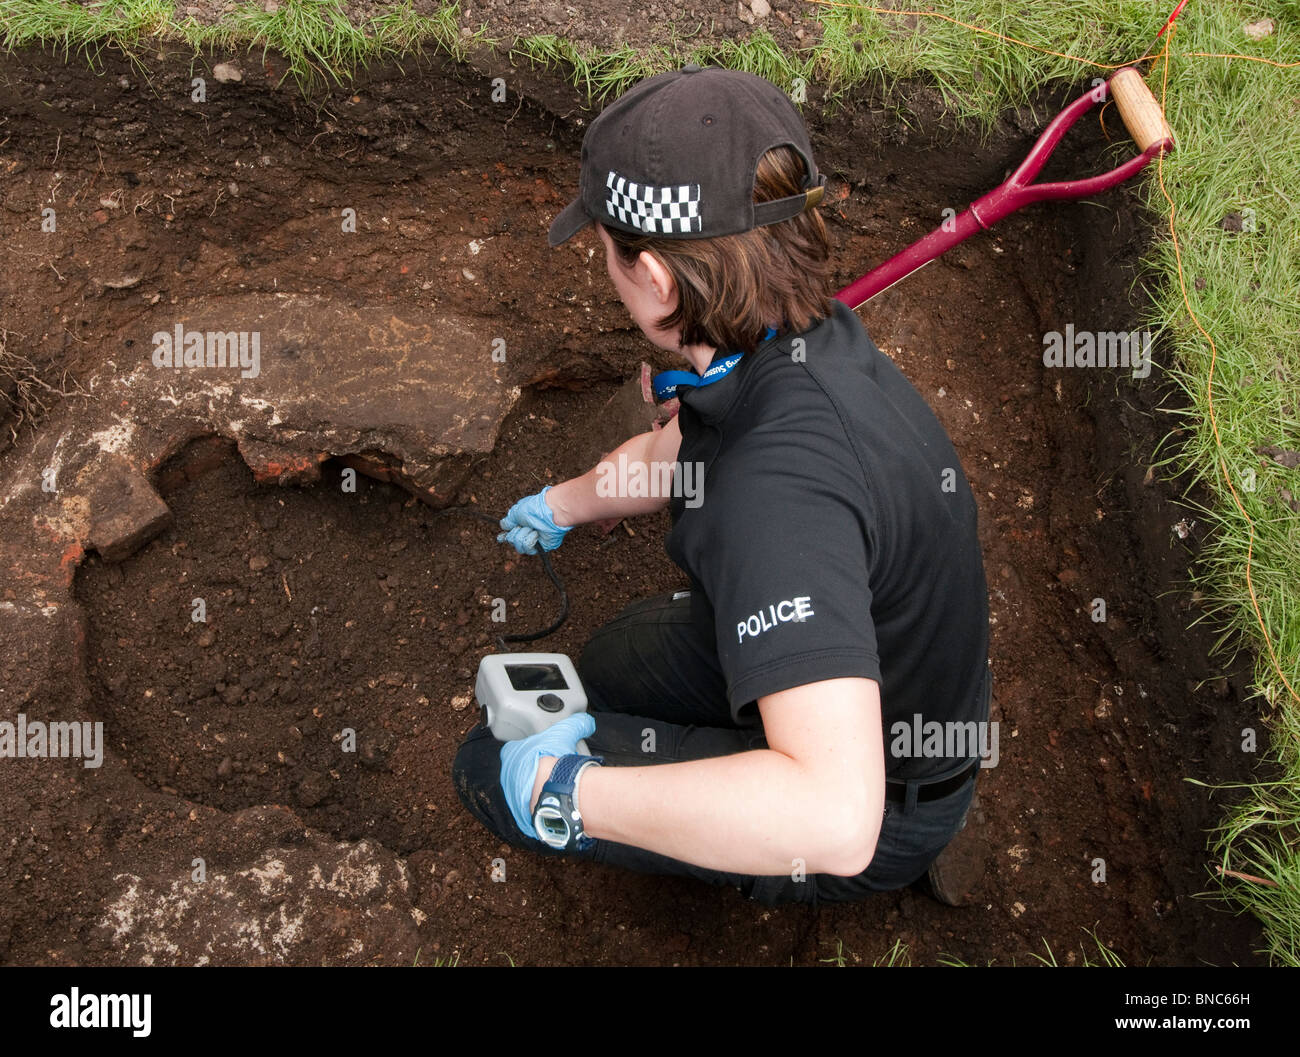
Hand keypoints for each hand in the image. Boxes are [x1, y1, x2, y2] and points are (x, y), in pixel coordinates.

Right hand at [497, 485, 571, 554]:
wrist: (550, 512)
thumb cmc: (535, 509)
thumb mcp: (516, 512)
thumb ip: (509, 521)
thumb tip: (503, 526)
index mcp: (522, 522)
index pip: (511, 532)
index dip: (505, 536)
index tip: (500, 538)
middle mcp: (528, 531)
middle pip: (512, 541)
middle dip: (515, 533)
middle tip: (522, 526)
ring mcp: (535, 540)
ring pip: (519, 547)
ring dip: (522, 536)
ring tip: (531, 528)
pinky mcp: (541, 547)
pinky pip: (528, 550)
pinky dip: (530, 541)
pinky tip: (536, 533)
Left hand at [499, 713, 596, 838]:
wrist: (552, 791)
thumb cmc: (552, 761)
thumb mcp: (566, 732)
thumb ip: (576, 724)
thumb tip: (587, 722)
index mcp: (511, 754)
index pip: (518, 748)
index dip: (535, 748)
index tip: (547, 751)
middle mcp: (508, 775)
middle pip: (523, 770)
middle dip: (538, 769)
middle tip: (554, 768)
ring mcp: (513, 796)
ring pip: (527, 790)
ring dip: (540, 788)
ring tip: (557, 784)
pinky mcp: (523, 814)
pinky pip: (534, 807)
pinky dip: (544, 804)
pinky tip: (556, 800)